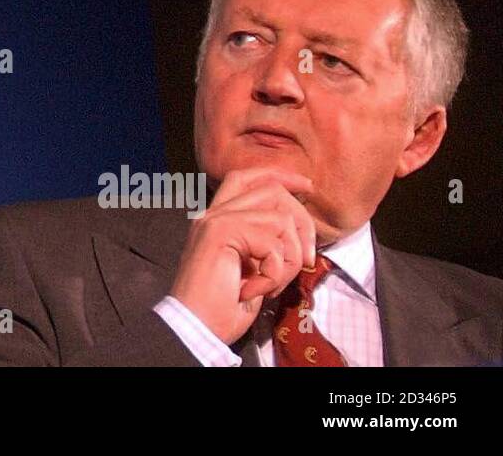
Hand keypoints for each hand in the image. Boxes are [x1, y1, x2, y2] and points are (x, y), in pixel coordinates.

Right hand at [169, 167, 315, 344]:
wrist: (195, 326)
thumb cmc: (222, 306)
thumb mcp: (251, 269)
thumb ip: (265, 242)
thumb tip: (297, 230)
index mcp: (217, 218)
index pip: (246, 178)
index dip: (279, 176)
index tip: (307, 187)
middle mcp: (213, 213)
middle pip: (271, 189)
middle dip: (302, 222)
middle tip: (307, 260)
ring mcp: (216, 220)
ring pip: (280, 218)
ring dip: (289, 259)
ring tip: (272, 284)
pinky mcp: (221, 232)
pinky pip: (273, 245)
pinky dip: (274, 273)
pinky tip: (255, 290)